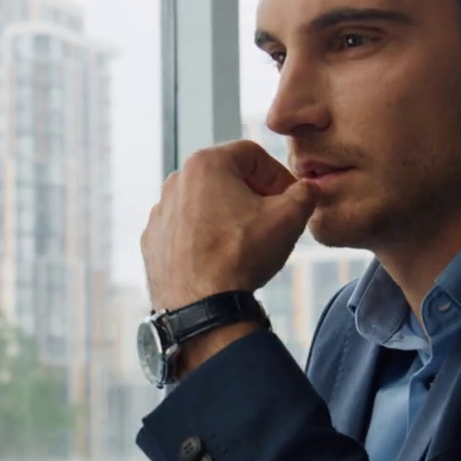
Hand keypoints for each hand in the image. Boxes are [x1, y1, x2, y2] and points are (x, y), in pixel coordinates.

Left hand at [143, 141, 317, 312]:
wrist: (202, 306)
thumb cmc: (240, 257)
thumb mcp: (289, 217)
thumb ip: (305, 193)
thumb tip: (307, 190)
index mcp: (206, 164)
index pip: (252, 154)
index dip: (278, 175)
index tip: (289, 197)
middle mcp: (176, 181)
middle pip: (226, 177)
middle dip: (253, 194)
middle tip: (272, 219)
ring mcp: (161, 212)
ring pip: (205, 204)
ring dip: (228, 216)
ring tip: (247, 242)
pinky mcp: (154, 240)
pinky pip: (186, 230)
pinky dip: (205, 238)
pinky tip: (222, 258)